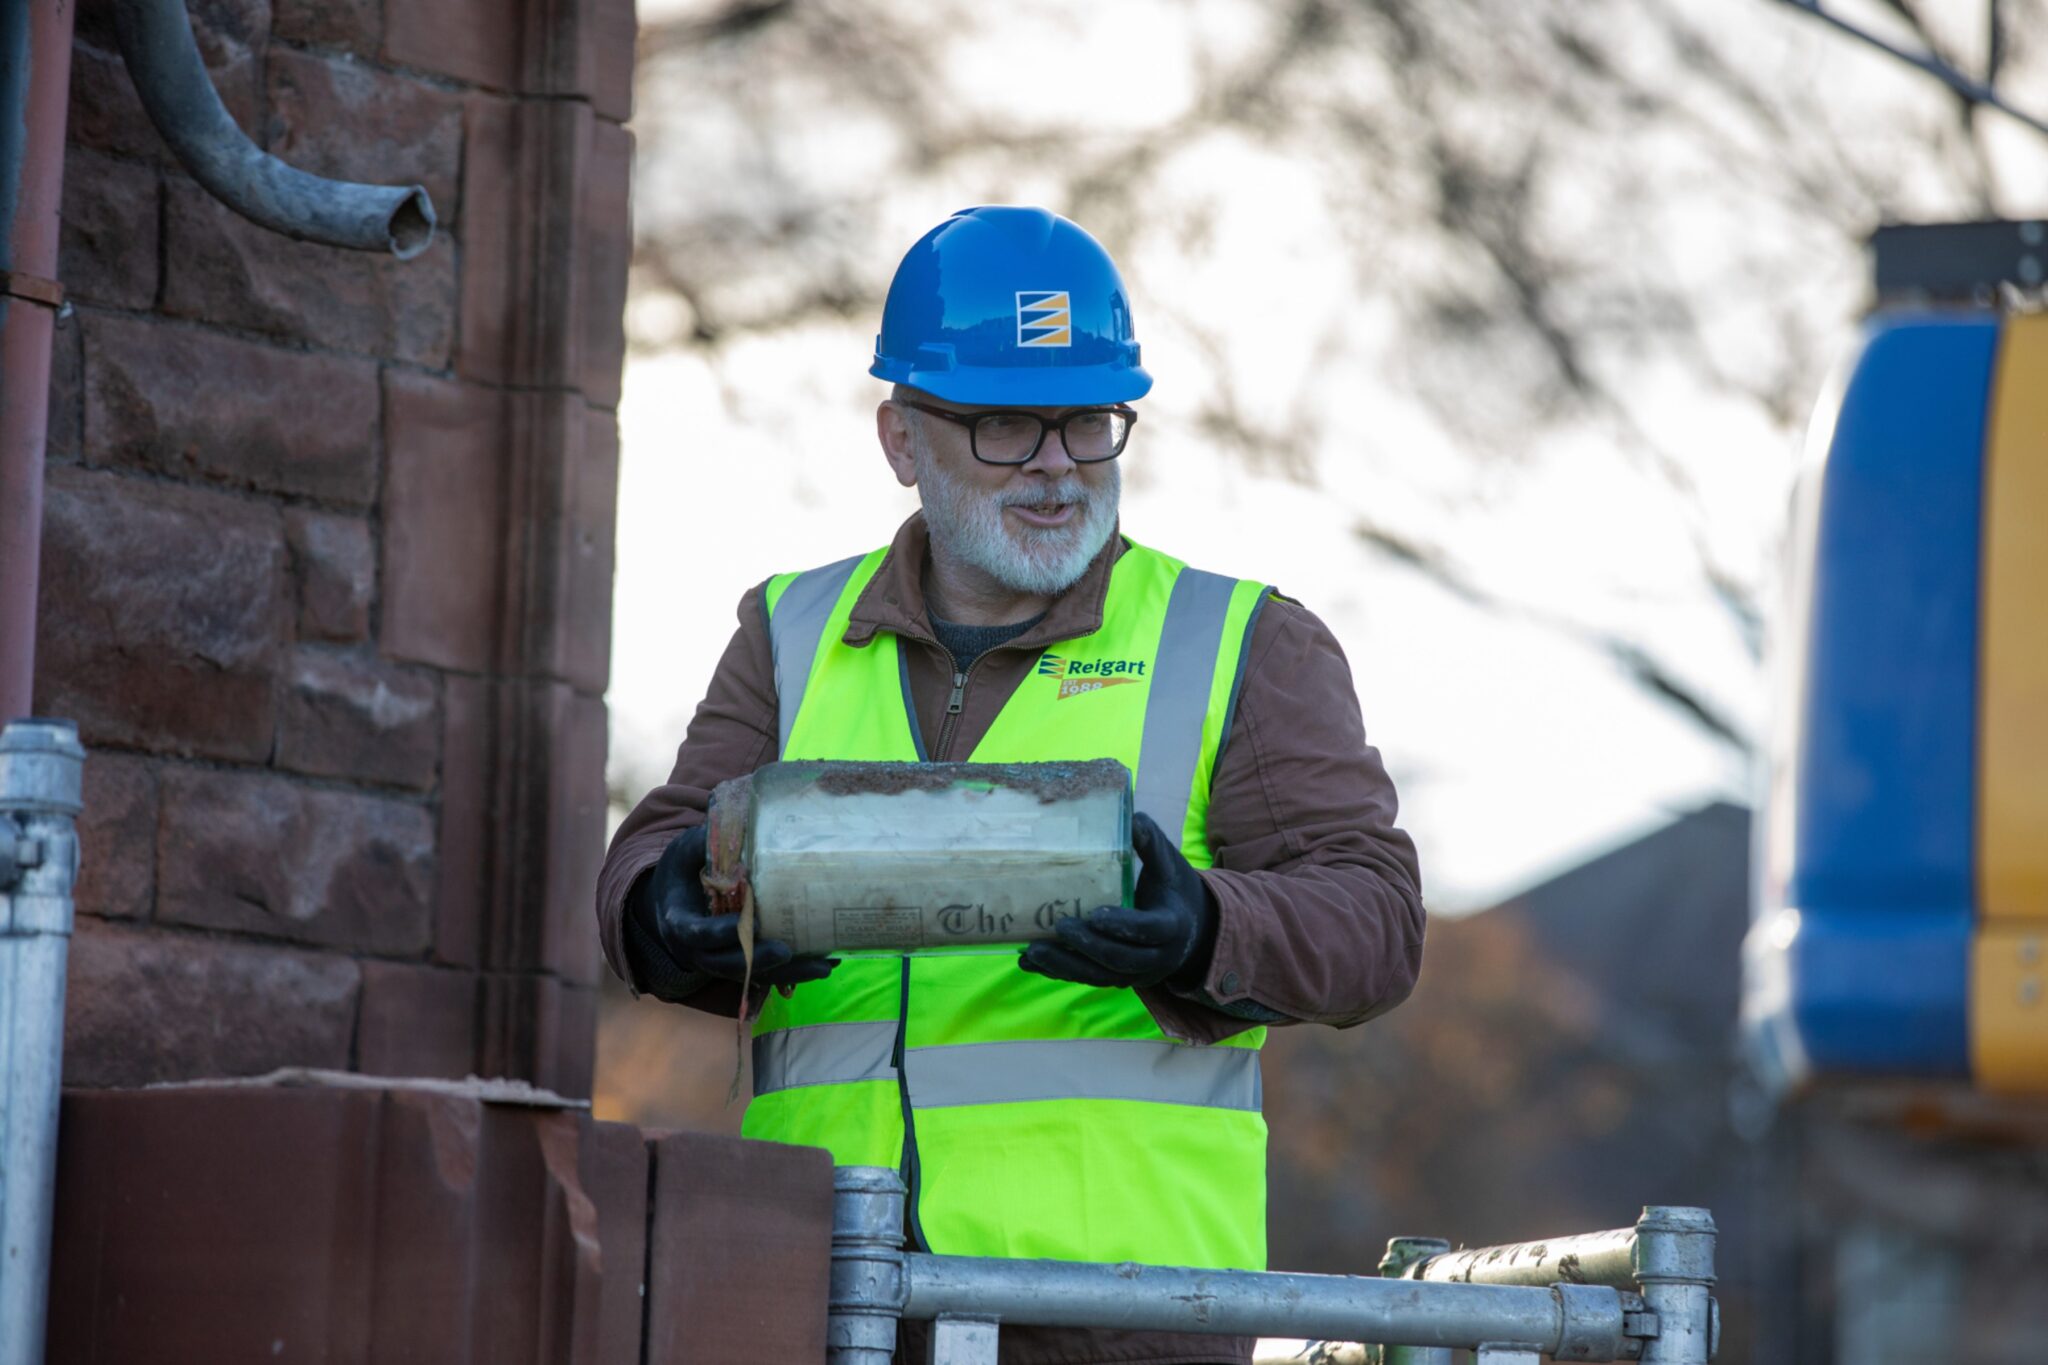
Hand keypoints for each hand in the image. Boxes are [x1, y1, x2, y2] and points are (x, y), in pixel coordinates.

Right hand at [637, 826, 838, 986]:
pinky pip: (767, 974)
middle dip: (759, 960)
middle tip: (787, 951)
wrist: (673, 903)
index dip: (718, 932)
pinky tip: (824, 963)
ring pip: (753, 975)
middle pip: (728, 964)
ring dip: (787, 973)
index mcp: (681, 924)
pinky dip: (794, 971)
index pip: (697, 934)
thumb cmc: (682, 874)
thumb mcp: (683, 855)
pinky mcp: (740, 965)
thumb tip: (731, 818)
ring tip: (822, 966)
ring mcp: (720, 962)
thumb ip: (702, 843)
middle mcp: (700, 951)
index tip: (743, 923)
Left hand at [1019, 811, 1218, 988]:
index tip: (1094, 914)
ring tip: (1033, 952)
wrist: (1190, 928)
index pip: (1148, 930)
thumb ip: (1152, 844)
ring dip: (1066, 965)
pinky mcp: (1119, 980)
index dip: (1122, 925)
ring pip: (1100, 976)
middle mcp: (1157, 958)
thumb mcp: (1169, 865)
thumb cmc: (1173, 889)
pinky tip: (1030, 962)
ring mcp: (1136, 974)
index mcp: (1172, 926)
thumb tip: (1133, 819)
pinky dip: (1059, 972)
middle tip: (1059, 926)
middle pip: (1120, 959)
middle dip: (1088, 946)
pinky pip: (1088, 979)